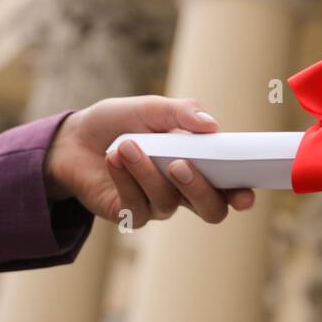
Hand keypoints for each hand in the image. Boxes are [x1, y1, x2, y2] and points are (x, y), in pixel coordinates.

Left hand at [44, 95, 253, 227]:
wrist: (75, 138)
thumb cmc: (121, 122)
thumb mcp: (152, 108)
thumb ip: (183, 112)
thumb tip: (212, 125)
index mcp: (201, 164)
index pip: (231, 186)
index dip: (243, 193)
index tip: (245, 192)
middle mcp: (184, 190)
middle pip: (212, 209)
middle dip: (200, 190)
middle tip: (180, 164)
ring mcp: (157, 205)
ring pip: (168, 203)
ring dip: (148, 172)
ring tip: (127, 145)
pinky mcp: (129, 214)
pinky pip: (136, 205)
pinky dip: (125, 178)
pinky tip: (114, 158)